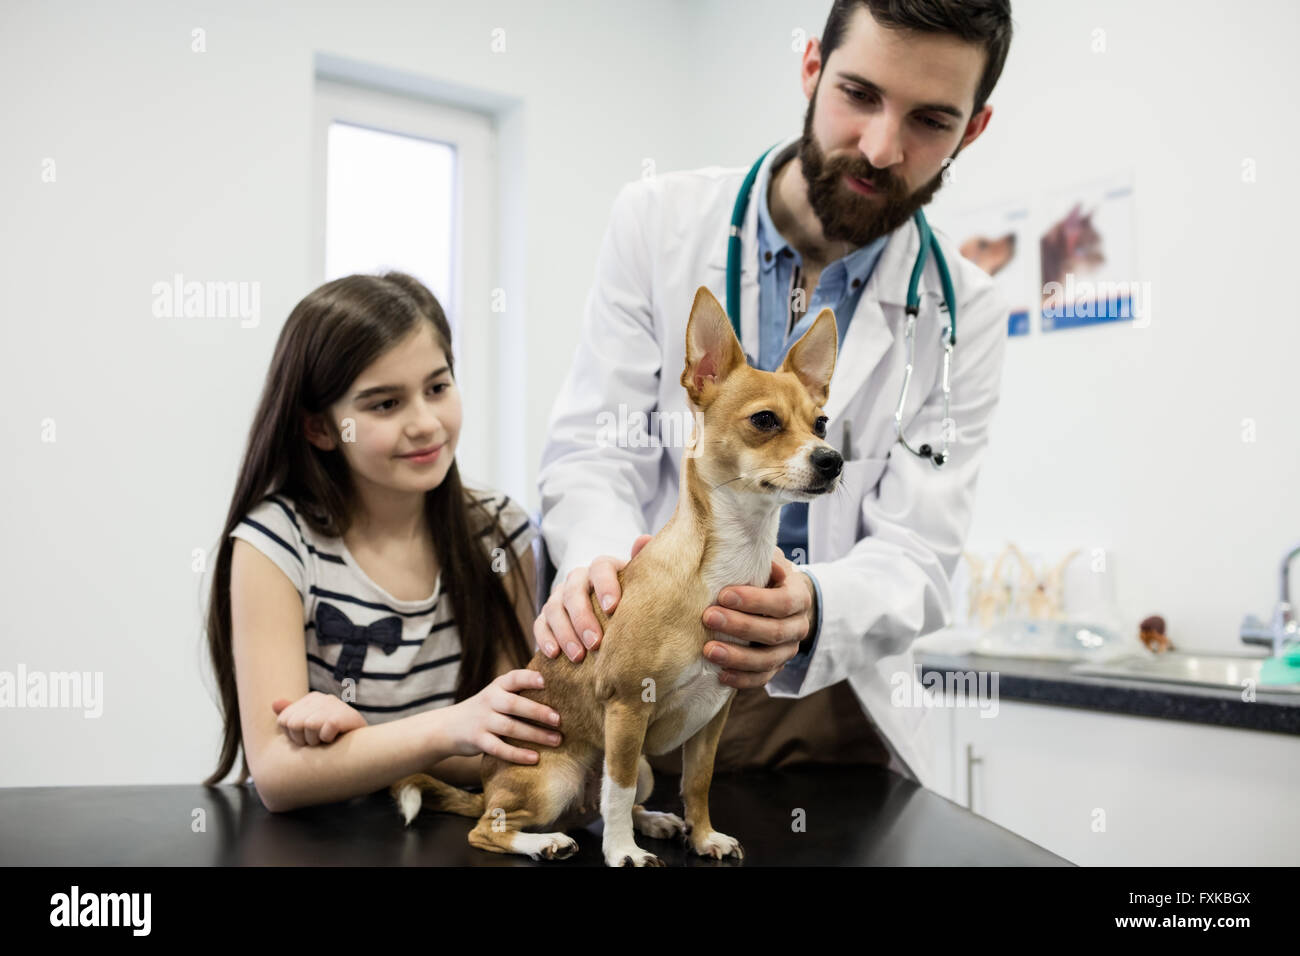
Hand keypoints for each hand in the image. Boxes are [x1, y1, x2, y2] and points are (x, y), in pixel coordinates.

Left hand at [272, 691, 367, 745]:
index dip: (292, 736)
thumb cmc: (334, 736)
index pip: (284, 720)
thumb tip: (274, 703)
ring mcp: (333, 704)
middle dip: (303, 739)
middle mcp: (321, 697)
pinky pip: (323, 731)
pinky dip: (328, 739)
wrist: (365, 744)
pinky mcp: (342, 715)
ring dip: (316, 740)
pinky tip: (336, 737)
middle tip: (318, 741)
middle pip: (293, 723)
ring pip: (307, 727)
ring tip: (327, 740)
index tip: (308, 738)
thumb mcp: (310, 727)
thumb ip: (291, 715)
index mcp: (311, 698)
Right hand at [442, 669, 562, 763]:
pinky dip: (517, 754)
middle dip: (538, 712)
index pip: (515, 678)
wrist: (448, 726)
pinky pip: (499, 748)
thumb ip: (520, 691)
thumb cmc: (486, 709)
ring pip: (510, 728)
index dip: (530, 678)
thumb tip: (560, 687)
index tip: (547, 681)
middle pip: (515, 705)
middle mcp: (489, 700)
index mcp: (498, 686)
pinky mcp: (477, 740)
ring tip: (557, 740)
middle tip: (559, 720)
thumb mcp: (497, 694)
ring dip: (535, 735)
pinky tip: (535, 758)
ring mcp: (482, 721)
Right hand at [535, 534, 652, 662]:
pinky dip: (545, 638)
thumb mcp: (639, 585)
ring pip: (554, 608)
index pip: (600, 567)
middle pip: (574, 591)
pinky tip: (554, 655)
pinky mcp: (546, 616)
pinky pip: (540, 624)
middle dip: (583, 618)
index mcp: (602, 569)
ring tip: (578, 656)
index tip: (612, 608)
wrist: (612, 618)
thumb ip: (643, 564)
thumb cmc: (630, 600)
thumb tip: (644, 539)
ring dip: (565, 633)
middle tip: (596, 643)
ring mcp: (559, 597)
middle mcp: (578, 579)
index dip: (605, 585)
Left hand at [701, 548, 814, 689]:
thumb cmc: (766, 576)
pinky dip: (742, 679)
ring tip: (708, 650)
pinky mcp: (775, 666)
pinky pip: (762, 679)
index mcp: (798, 597)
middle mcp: (798, 625)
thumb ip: (759, 555)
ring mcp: (788, 650)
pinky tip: (720, 675)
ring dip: (738, 657)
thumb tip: (745, 554)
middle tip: (708, 617)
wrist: (782, 599)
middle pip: (774, 632)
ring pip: (768, 660)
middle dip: (740, 626)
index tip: (724, 594)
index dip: (755, 600)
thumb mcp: (768, 560)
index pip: (782, 602)